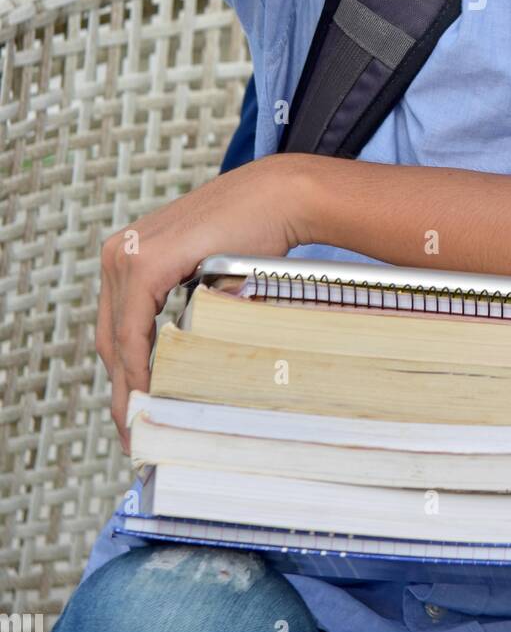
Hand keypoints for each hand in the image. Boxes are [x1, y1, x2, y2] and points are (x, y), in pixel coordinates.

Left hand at [97, 153, 312, 451]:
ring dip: (128, 386)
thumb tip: (184, 364)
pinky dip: (139, 366)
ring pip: (117, 340)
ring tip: (142, 425)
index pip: (115, 328)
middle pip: (109, 339)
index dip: (122, 375)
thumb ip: (185, 309)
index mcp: (129, 254)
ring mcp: (128, 255)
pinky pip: (133, 329)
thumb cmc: (254, 233)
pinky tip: (149, 394)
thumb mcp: (205, 275)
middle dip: (120, 392)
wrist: (280, 198)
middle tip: (134, 433)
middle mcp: (118, 253)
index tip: (132, 414)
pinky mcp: (146, 264)